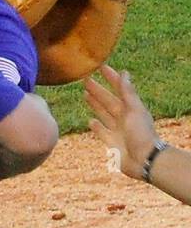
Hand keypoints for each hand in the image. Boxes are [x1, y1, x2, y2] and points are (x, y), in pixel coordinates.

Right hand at [84, 64, 159, 179]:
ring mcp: (117, 129)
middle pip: (108, 100)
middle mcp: (123, 117)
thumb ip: (127, 92)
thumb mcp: (134, 110)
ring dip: (95, 104)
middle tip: (86, 80)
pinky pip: (101, 131)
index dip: (111, 77)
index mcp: (130, 107)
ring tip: (85, 94)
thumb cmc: (141, 134)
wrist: (143, 160)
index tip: (101, 67)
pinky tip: (90, 120)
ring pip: (103, 113)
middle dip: (98, 90)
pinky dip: (96, 126)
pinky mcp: (111, 142)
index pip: (119, 88)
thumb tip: (124, 73)